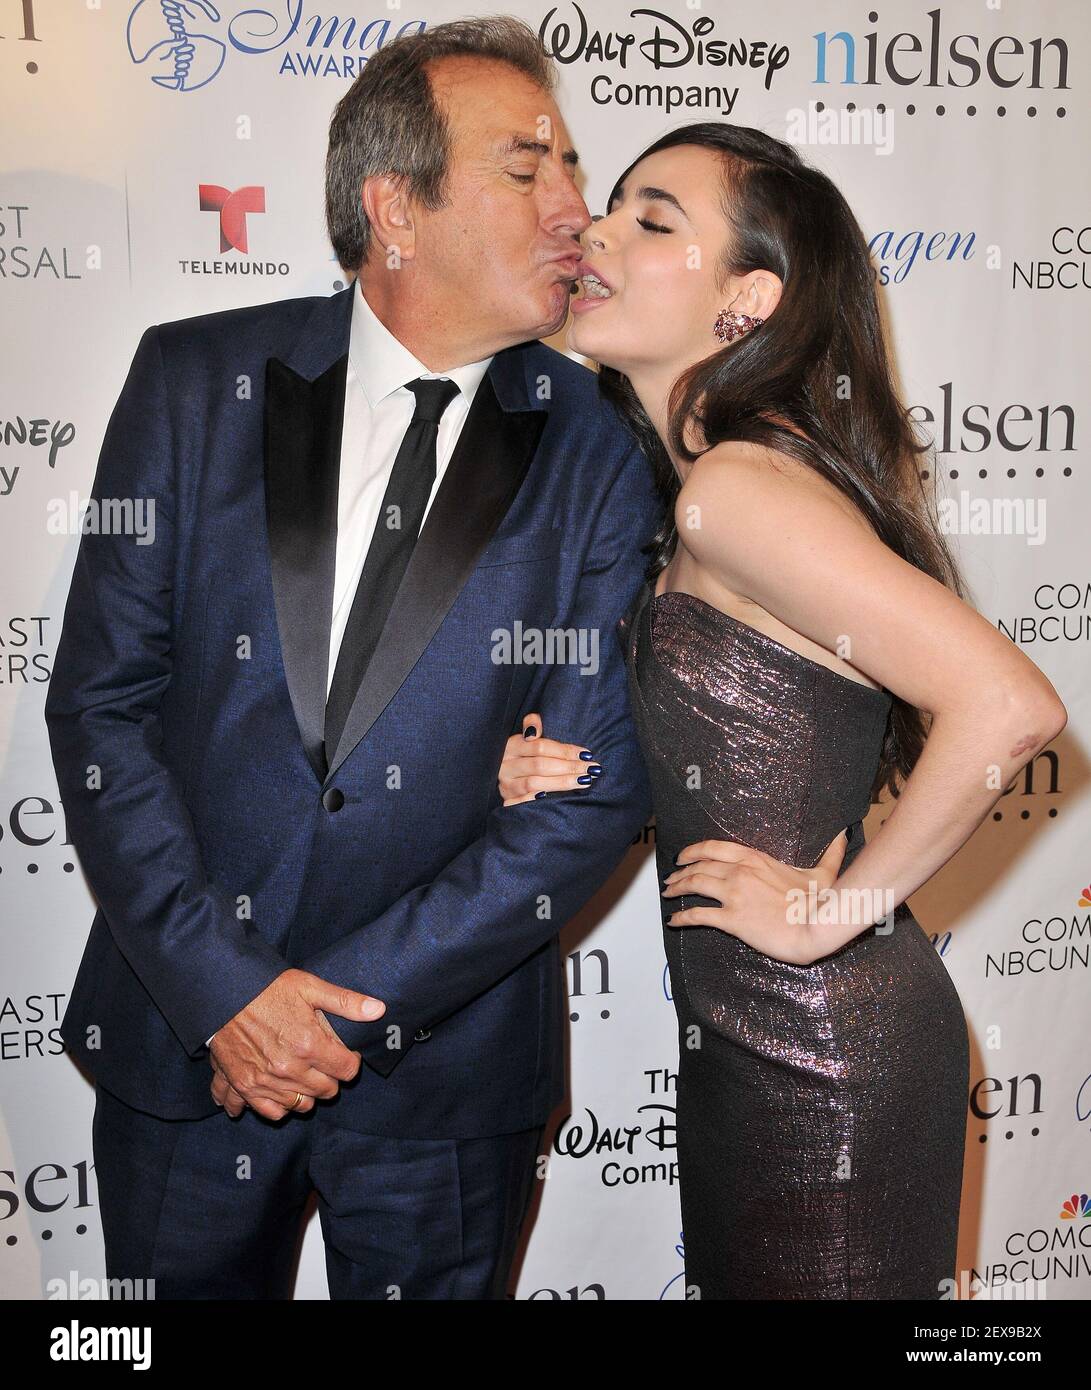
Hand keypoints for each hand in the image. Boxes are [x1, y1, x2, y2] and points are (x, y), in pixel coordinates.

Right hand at [207, 968, 385, 1120]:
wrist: (224, 992)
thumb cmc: (268, 988)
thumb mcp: (310, 987)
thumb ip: (345, 1002)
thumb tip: (378, 1010)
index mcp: (309, 1044)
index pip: (347, 1071)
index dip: (350, 1062)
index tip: (345, 1055)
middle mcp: (288, 1068)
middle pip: (326, 1091)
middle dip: (330, 1078)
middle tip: (324, 1064)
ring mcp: (265, 1080)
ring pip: (300, 1105)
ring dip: (307, 1094)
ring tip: (304, 1076)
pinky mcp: (244, 1085)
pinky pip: (269, 1111)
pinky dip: (277, 1106)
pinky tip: (281, 1093)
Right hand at [497, 713, 601, 804]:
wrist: (501, 775)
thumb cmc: (523, 754)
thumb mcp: (524, 736)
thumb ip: (531, 724)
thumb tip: (534, 730)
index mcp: (510, 746)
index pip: (540, 747)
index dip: (565, 750)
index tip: (586, 754)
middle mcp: (505, 766)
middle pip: (540, 766)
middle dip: (569, 767)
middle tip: (590, 769)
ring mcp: (506, 785)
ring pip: (535, 784)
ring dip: (562, 783)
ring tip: (584, 781)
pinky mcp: (507, 801)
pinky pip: (522, 803)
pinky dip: (538, 800)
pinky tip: (556, 798)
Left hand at [660, 831, 848, 965]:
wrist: (815, 926)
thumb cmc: (819, 901)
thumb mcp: (824, 872)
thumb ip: (830, 852)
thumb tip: (843, 834)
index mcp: (755, 858)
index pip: (714, 847)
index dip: (693, 850)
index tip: (683, 856)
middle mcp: (739, 872)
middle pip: (699, 866)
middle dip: (680, 871)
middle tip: (670, 878)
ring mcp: (734, 894)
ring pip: (694, 885)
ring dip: (677, 888)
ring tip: (667, 893)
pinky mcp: (731, 919)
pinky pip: (698, 915)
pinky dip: (682, 917)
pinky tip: (673, 920)